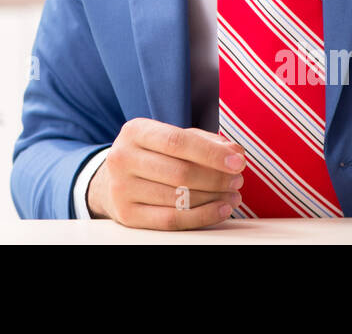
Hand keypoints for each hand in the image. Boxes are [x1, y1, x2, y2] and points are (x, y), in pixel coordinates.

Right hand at [86, 118, 245, 228]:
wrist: (112, 181)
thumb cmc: (152, 156)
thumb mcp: (170, 138)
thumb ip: (204, 142)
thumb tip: (235, 153)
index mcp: (135, 131)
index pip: (177, 141)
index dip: (211, 153)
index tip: (238, 162)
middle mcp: (123, 158)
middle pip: (180, 172)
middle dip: (216, 178)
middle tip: (238, 180)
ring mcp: (121, 188)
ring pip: (178, 199)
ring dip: (214, 198)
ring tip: (233, 195)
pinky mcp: (127, 215)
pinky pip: (171, 220)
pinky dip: (202, 216)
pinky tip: (221, 210)